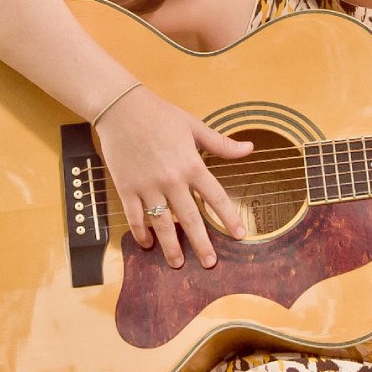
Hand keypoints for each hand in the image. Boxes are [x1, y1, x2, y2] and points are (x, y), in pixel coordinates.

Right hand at [93, 86, 252, 269]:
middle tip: (210, 263)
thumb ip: (221, 144)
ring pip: (162, 223)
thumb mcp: (195, 126)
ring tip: (177, 264)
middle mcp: (172, 180)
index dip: (228, 218)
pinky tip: (147, 244)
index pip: (215, 197)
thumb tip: (250, 149)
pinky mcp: (127, 188)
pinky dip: (141, 232)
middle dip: (201, 244)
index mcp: (192, 164)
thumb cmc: (160, 115)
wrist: (121, 108)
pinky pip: (135, 216)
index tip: (239, 235)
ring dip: (170, 246)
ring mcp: (148, 186)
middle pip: (190, 218)